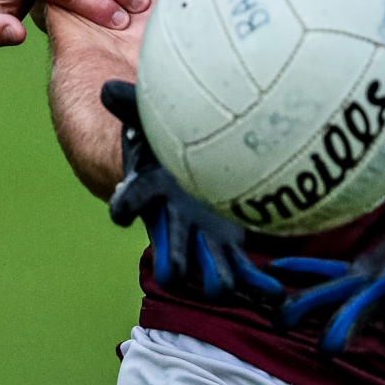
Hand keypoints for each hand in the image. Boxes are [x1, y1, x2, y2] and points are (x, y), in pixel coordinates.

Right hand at [101, 81, 283, 303]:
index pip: (128, 201)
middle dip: (172, 265)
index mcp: (151, 191)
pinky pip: (242, 270)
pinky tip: (277, 295)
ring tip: (228, 285)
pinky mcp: (231, 243)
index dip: (123, 208)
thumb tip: (107, 90)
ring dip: (216, 282)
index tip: (120, 213)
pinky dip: (257, 286)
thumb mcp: (152, 116)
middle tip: (179, 270)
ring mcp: (203, 238)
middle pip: (168, 255)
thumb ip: (134, 105)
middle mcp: (173, 223)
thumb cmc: (168, 135)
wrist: (190, 156)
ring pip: (205, 273)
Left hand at [272, 173, 384, 353]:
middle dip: (350, 323)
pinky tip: (277, 269)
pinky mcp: (367, 270)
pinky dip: (307, 273)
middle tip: (327, 345)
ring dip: (317, 308)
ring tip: (282, 318)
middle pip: (374, 305)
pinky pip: (333, 275)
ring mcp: (381, 278)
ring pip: (345, 298)